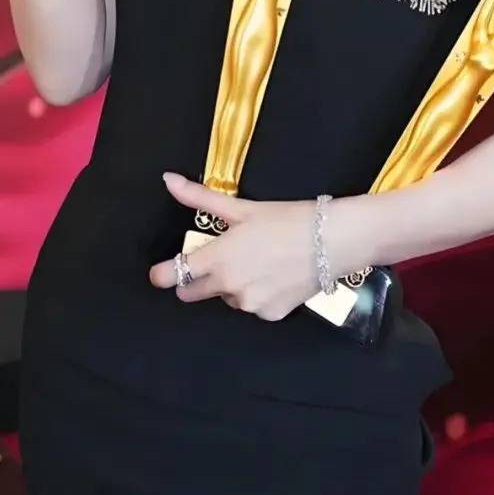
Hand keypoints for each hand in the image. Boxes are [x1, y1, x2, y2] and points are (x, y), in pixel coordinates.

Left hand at [148, 172, 321, 322]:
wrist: (332, 241)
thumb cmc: (286, 219)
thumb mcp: (241, 207)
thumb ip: (199, 198)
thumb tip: (168, 179)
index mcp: (218, 259)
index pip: (172, 276)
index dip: (162, 274)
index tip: (161, 271)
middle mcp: (229, 287)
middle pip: (192, 293)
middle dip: (196, 279)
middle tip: (218, 259)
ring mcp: (250, 305)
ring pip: (226, 298)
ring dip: (232, 285)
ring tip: (258, 261)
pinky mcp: (270, 315)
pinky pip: (252, 306)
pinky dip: (257, 294)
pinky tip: (274, 275)